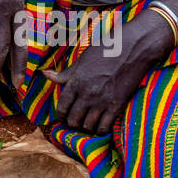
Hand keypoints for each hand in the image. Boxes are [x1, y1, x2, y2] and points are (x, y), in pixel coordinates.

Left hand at [43, 9, 172, 132]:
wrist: (132, 47)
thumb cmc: (106, 50)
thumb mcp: (82, 60)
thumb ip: (65, 73)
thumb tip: (45, 74)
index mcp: (76, 82)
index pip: (62, 107)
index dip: (60, 116)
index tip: (63, 117)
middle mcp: (86, 94)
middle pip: (73, 120)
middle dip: (73, 123)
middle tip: (76, 121)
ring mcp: (102, 101)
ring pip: (87, 126)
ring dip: (87, 127)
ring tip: (88, 123)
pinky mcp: (116, 106)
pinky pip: (104, 128)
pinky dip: (100, 129)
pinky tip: (101, 124)